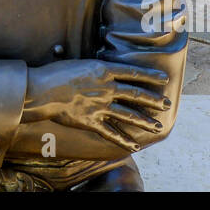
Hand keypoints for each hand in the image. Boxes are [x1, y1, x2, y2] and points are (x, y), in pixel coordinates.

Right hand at [23, 59, 170, 152]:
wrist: (42, 90)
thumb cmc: (56, 73)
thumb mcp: (80, 63)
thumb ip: (96, 69)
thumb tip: (105, 70)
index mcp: (103, 70)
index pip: (133, 72)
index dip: (150, 76)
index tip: (164, 80)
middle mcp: (106, 88)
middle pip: (135, 94)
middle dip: (153, 100)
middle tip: (166, 104)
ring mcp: (100, 105)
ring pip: (128, 114)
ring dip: (144, 121)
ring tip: (157, 126)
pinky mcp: (92, 121)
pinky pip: (111, 133)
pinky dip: (124, 140)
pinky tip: (134, 146)